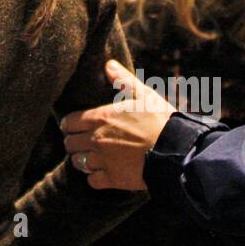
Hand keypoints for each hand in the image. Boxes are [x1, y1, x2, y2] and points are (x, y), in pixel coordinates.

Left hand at [60, 60, 174, 190]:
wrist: (176, 151)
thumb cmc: (161, 120)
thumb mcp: (143, 96)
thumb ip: (123, 81)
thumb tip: (109, 64)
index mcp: (100, 118)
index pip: (68, 123)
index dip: (69, 124)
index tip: (74, 126)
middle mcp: (96, 140)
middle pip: (69, 144)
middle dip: (74, 142)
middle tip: (83, 142)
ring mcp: (103, 161)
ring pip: (77, 163)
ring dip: (83, 160)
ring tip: (92, 157)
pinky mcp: (113, 179)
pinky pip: (92, 181)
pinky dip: (95, 178)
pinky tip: (104, 173)